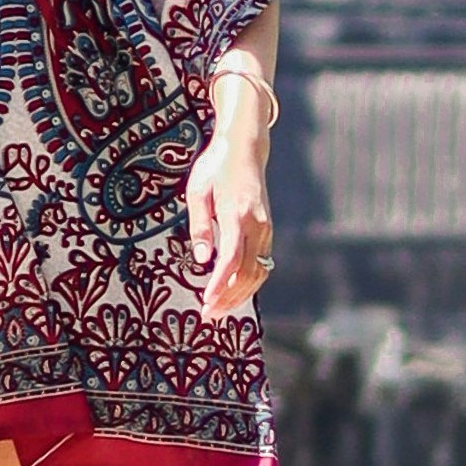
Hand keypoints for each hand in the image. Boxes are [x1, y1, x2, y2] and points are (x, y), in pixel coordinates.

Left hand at [185, 108, 273, 319]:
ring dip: (239, 295)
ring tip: (217, 310)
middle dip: (228, 298)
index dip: (219, 285)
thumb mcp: (197, 191)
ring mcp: (266, 229)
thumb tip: (201, 259)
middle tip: (208, 316)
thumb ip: (200, 225)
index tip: (206, 302)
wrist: (245, 149)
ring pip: (258, 273)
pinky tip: (232, 293)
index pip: (231, 259)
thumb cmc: (215, 168)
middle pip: (247, 272)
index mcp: (238, 214)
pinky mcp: (267, 231)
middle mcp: (257, 225)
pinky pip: (261, 264)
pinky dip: (248, 283)